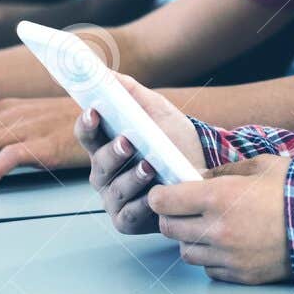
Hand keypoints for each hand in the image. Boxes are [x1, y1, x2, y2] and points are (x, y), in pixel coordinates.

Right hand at [76, 74, 204, 234]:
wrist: (206, 169)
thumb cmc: (176, 139)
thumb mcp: (157, 110)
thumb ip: (131, 92)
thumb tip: (106, 73)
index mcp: (105, 145)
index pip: (87, 133)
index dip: (86, 123)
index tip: (94, 111)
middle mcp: (105, 173)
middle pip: (99, 163)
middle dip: (113, 152)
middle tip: (128, 141)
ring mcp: (115, 198)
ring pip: (115, 189)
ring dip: (132, 178)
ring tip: (149, 166)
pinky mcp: (129, 220)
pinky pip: (129, 215)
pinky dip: (142, 205)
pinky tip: (154, 196)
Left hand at [152, 156, 293, 284]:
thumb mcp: (258, 166)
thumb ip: (222, 172)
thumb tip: (197, 178)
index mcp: (217, 198)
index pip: (163, 201)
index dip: (160, 195)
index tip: (165, 192)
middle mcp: (217, 231)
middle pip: (169, 229)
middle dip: (171, 216)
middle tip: (184, 208)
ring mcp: (228, 257)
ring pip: (186, 253)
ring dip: (190, 239)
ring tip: (208, 226)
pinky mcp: (241, 275)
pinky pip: (209, 270)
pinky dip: (211, 259)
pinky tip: (226, 244)